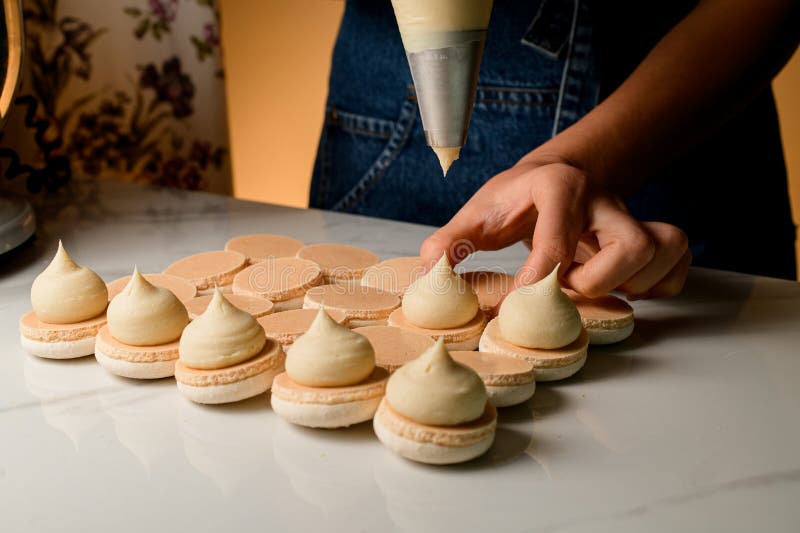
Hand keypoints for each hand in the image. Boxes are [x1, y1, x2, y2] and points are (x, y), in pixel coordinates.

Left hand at [420, 158, 690, 298]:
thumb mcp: (480, 211)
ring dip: (631, 284)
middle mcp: (603, 201)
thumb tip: (429, 275)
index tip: (514, 308)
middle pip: (630, 247)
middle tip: (566, 289)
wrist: (561, 175)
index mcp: (558, 188)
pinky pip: (678, 263)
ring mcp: (633, 217)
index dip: (534, 285)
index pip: (556, 243)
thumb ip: (452, 241)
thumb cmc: (517, 198)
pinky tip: (625, 288)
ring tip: (593, 287)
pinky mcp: (652, 235)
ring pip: (661, 251)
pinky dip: (660, 286)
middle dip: (596, 282)